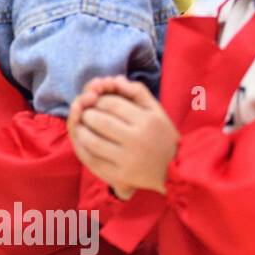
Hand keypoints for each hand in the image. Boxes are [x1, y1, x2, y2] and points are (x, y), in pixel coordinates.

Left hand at [70, 77, 177, 195]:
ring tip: (82, 126)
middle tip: (86, 113)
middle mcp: (138, 140)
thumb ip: (137, 92)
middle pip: (99, 120)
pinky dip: (81, 147)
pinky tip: (82, 141)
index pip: (111, 103)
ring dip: (80, 129)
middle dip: (87, 113)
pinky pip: (91, 159)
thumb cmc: (161, 136)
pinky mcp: (119, 175)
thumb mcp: (156, 111)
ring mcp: (128, 159)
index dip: (97, 99)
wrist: (174, 172)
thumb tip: (114, 79)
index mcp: (148, 121)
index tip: (95, 101)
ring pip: (91, 140)